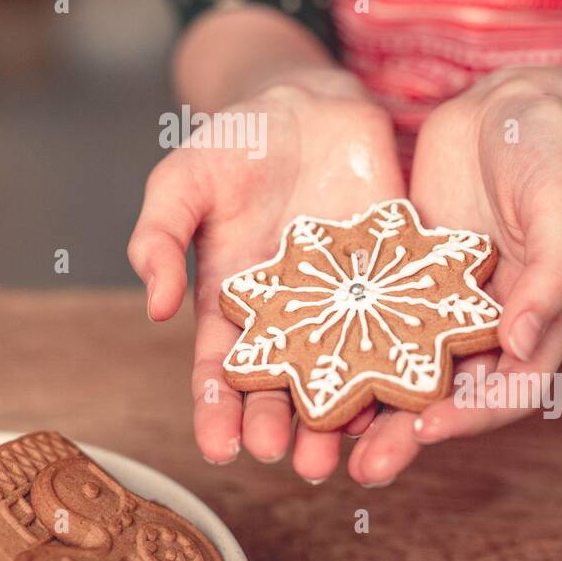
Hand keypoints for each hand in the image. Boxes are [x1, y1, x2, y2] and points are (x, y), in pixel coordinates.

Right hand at [128, 68, 403, 482]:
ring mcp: (344, 300)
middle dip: (285, 426)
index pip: (220, 369)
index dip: (218, 411)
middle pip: (284, 385)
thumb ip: (160, 237)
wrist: (308, 100)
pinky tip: (405, 398)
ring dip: (343, 418)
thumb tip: (156, 308)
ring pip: (343, 371)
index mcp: (233, 301)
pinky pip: (399, 327)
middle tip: (293, 460)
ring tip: (348, 456)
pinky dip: (401, 364)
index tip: (220, 448)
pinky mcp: (392, 276)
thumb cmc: (237, 140)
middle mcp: (289, 314)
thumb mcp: (182, 180)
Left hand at [345, 69, 561, 485]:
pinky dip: (343, 343)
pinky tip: (301, 362)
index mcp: (534, 318)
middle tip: (360, 470)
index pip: (508, 388)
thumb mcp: (559, 208)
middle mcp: (485, 322)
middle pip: (446, 393)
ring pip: (401, 363)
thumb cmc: (549, 153)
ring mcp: (440, 300)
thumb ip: (549, 276)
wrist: (511, 105)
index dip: (470, 415)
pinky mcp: (403, 272)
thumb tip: (521, 343)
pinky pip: (371, 315)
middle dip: (405, 433)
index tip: (426, 430)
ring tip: (319, 437)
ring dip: (367, 402)